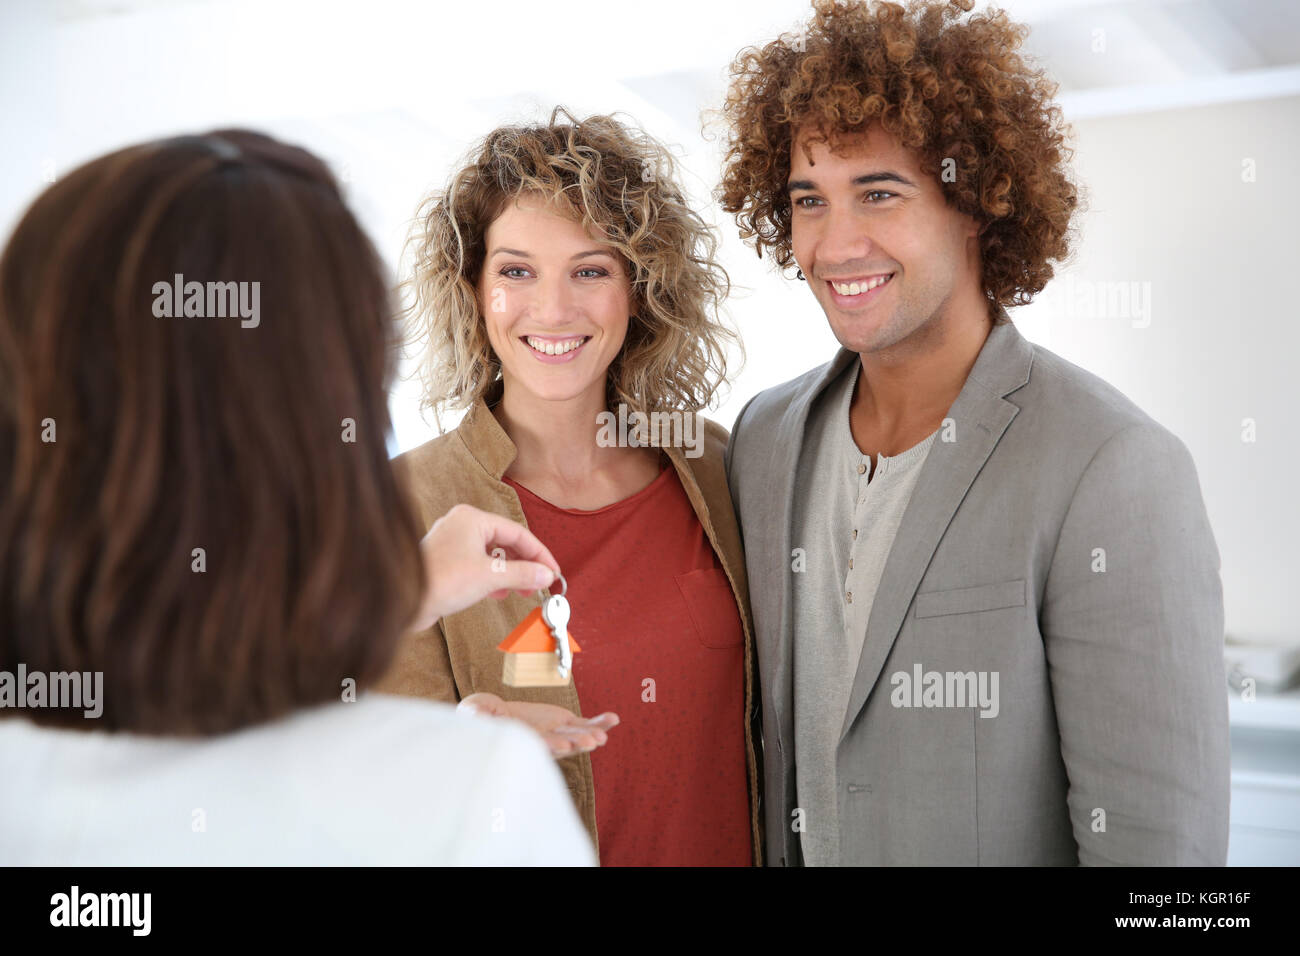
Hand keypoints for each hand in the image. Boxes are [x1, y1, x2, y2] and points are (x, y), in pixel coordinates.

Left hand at [410, 504, 559, 631]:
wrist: (403, 601)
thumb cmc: (439, 581)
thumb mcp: (490, 576)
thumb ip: (522, 573)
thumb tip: (546, 574)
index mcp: (472, 519)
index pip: (517, 532)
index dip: (539, 553)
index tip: (552, 571)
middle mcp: (462, 525)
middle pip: (505, 542)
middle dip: (524, 564)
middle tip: (538, 584)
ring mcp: (452, 543)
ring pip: (492, 554)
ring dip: (509, 572)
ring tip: (521, 590)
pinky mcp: (446, 562)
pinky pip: (478, 565)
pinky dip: (492, 577)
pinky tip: (497, 592)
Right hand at [458, 692, 619, 757]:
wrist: (495, 715)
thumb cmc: (481, 717)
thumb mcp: (474, 713)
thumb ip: (477, 715)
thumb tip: (474, 715)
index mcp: (522, 743)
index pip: (537, 747)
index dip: (547, 746)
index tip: (559, 746)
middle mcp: (542, 743)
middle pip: (561, 745)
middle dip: (575, 744)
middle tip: (590, 742)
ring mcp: (555, 734)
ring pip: (576, 736)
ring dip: (589, 736)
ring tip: (601, 737)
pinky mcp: (563, 724)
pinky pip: (585, 724)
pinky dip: (599, 723)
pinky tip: (613, 719)